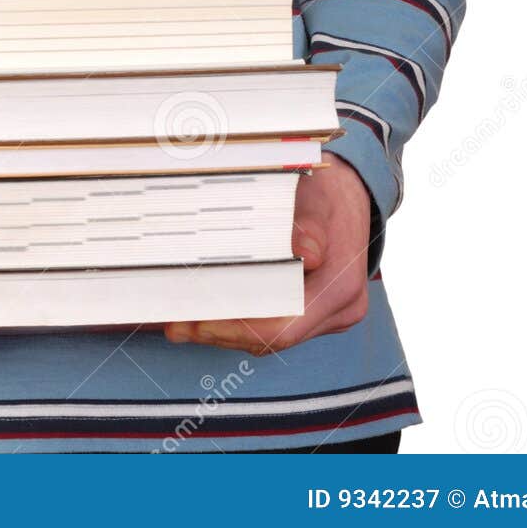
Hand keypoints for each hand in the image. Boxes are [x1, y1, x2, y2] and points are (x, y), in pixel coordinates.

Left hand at [163, 153, 370, 355]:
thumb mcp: (315, 195)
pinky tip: (209, 310)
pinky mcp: (316, 310)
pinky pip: (276, 323)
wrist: (350, 191)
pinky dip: (243, 317)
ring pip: (272, 335)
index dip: (235, 331)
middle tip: (175, 325)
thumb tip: (307, 251)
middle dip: (221, 332)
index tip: (196, 322)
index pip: (283, 329)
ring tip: (181, 320)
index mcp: (340, 288)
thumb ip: (307, 222)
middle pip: (272, 337)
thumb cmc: (327, 190)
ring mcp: (330, 314)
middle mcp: (339, 309)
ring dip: (227, 328)